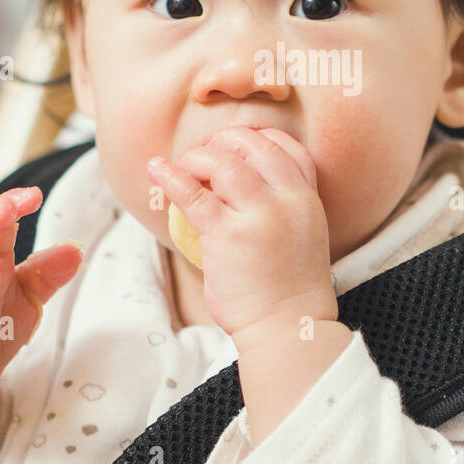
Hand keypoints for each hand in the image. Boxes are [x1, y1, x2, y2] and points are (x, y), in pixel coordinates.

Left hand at [147, 127, 336, 338]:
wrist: (287, 325)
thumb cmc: (288, 285)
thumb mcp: (303, 233)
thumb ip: (281, 204)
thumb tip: (236, 180)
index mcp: (307, 198)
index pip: (286, 146)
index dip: (257, 138)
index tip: (234, 146)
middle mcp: (288, 200)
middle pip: (253, 146)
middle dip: (223, 142)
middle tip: (204, 155)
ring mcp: (259, 216)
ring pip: (223, 163)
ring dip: (197, 159)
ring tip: (183, 169)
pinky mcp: (227, 236)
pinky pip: (193, 195)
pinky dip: (171, 177)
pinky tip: (156, 170)